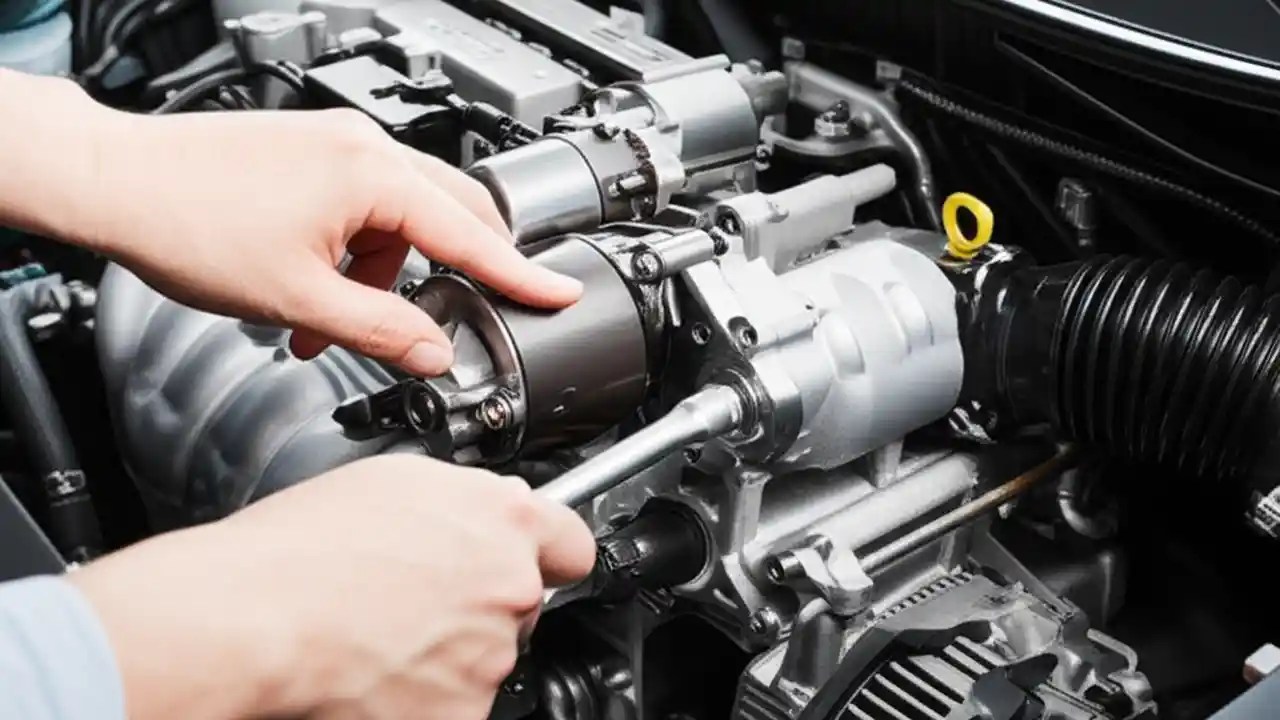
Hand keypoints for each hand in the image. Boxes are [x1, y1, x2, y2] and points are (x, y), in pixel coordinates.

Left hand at [0, 70, 581, 375]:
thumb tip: (434, 352)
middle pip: (449, 213)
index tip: (562, 291)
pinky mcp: (313, 151)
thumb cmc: (189, 223)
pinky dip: (358, 253)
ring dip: (388, 275)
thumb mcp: (299, 298)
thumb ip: (381, 330)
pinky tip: (320, 292)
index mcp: (373, 176)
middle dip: (454, 273)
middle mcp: (363, 146)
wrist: (116, 182)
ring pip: (402, 216)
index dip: (521, 275)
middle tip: (466, 313)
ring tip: (339, 326)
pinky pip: (364, 204)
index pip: (472, 235)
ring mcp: (337, 143)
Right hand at [70, 455, 594, 719]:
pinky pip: (455, 702)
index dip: (548, 551)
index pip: (571, 544)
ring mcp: (488, 657)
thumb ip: (462, 499)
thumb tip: (476, 511)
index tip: (535, 559)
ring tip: (380, 629)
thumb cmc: (304, 546)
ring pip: (484, 654)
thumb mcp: (396, 481)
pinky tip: (376, 668)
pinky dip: (424, 694)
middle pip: (520, 601)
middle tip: (415, 594)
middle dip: (480, 599)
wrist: (255, 618)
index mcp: (505, 521)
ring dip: (449, 648)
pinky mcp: (460, 713)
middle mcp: (510, 588)